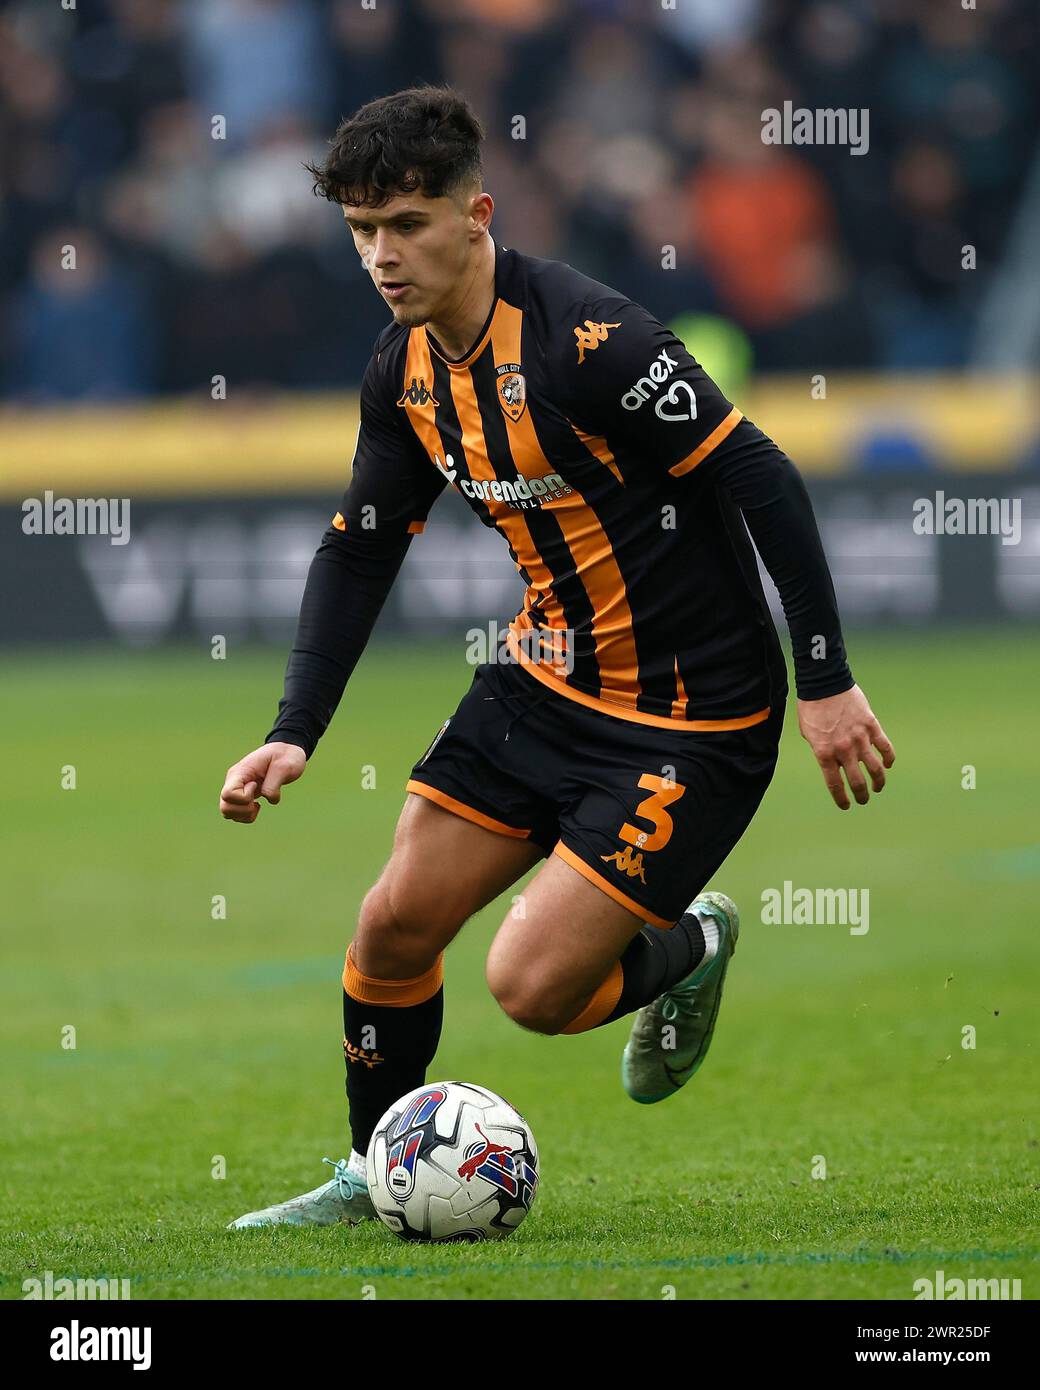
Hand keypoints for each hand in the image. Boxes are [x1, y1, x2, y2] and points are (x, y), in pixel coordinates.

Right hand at [219, 742, 306, 823]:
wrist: (288, 752)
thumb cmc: (285, 756)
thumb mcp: (284, 767)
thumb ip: (273, 784)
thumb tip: (268, 799)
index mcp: (240, 772)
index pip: (228, 793)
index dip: (244, 797)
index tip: (256, 785)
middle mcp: (234, 781)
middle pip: (224, 807)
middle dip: (244, 810)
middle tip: (257, 800)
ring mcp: (236, 789)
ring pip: (227, 813)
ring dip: (244, 815)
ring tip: (258, 805)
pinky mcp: (242, 796)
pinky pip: (236, 814)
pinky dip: (246, 816)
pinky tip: (258, 806)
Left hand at [797, 685, 894, 809]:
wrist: (824, 684)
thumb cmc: (812, 708)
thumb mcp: (808, 734)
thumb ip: (821, 750)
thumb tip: (832, 763)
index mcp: (824, 753)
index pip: (835, 784)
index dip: (841, 798)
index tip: (846, 806)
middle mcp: (843, 749)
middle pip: (857, 781)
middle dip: (862, 795)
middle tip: (864, 799)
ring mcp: (859, 738)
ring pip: (875, 768)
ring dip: (878, 782)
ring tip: (878, 787)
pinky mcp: (871, 726)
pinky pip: (885, 747)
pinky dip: (889, 758)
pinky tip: (888, 765)